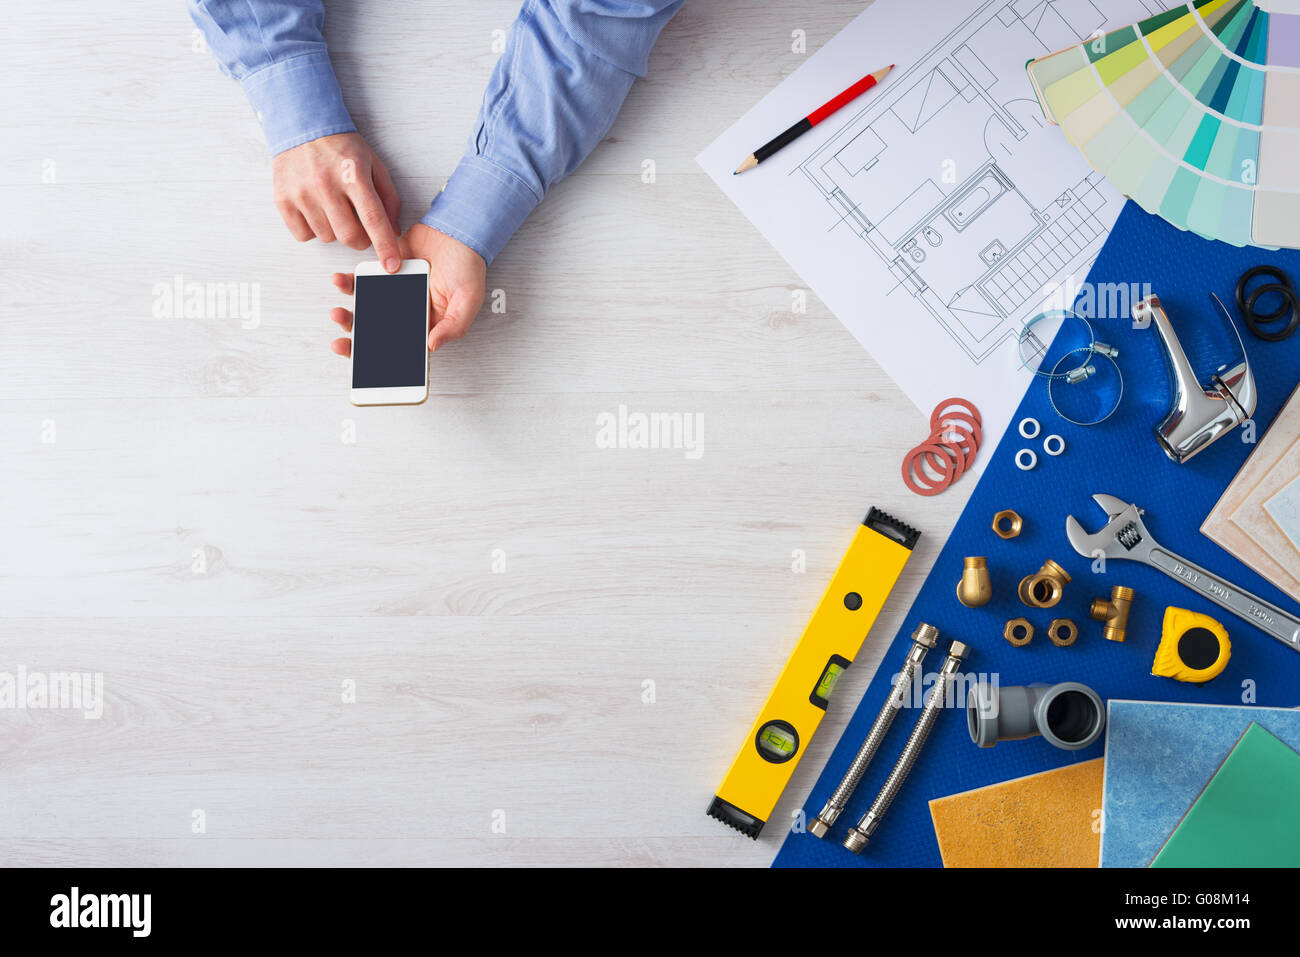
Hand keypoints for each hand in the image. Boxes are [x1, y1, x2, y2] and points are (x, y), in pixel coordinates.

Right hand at [273, 132, 402, 271]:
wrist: (302, 127)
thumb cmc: (341, 148)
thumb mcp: (373, 164)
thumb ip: (388, 198)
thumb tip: (393, 231)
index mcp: (353, 175)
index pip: (373, 218)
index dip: (384, 245)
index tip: (392, 266)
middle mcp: (325, 185)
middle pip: (349, 236)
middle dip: (360, 240)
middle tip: (360, 227)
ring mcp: (301, 193)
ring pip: (327, 237)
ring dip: (335, 231)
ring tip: (333, 207)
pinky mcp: (282, 199)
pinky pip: (303, 234)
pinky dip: (313, 229)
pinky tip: (316, 210)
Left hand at [329, 223, 486, 356]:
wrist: (457, 229)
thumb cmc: (468, 266)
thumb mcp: (468, 300)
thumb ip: (453, 326)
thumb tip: (432, 346)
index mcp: (427, 325)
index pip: (401, 349)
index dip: (381, 361)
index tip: (364, 367)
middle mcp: (407, 313)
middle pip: (377, 334)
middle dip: (356, 342)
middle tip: (341, 344)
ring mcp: (393, 294)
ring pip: (365, 310)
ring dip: (348, 315)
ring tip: (337, 313)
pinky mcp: (384, 274)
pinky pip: (362, 281)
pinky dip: (349, 283)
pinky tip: (340, 283)